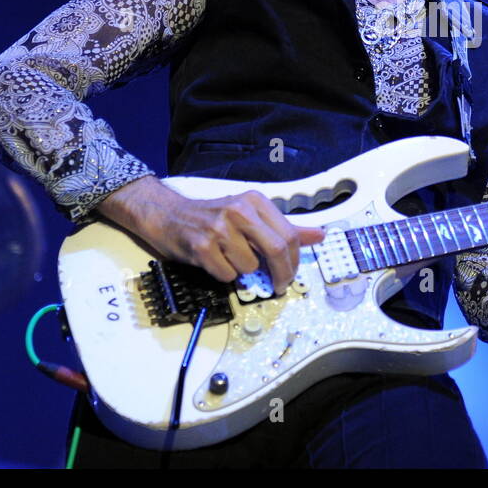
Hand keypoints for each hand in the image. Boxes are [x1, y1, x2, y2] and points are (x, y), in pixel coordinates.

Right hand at [98, 176, 325, 285]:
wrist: (168, 215)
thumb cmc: (211, 217)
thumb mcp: (250, 216)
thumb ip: (285, 228)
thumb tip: (319, 235)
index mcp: (255, 201)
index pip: (290, 235)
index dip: (295, 261)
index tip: (291, 275)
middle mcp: (240, 210)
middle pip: (277, 250)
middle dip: (282, 275)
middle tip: (279, 286)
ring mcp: (220, 227)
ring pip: (250, 267)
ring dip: (242, 271)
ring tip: (228, 257)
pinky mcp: (202, 246)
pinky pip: (226, 275)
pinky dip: (222, 275)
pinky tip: (213, 261)